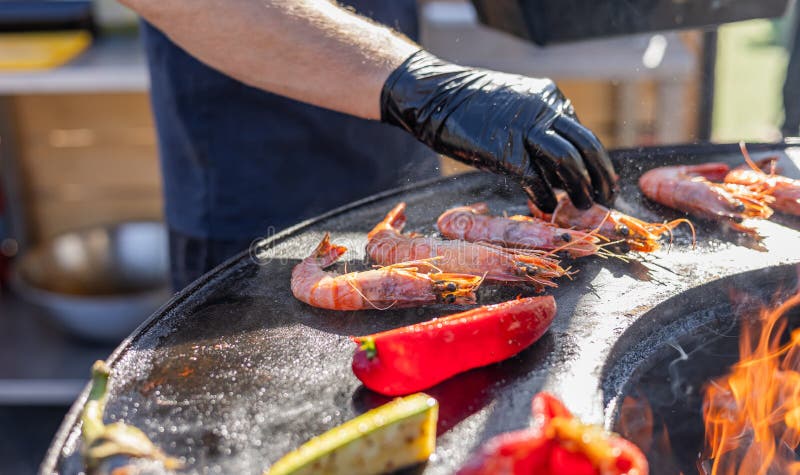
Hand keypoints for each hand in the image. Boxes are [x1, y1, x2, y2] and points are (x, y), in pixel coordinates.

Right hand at [381, 50, 617, 211]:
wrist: (433, 98)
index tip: (600, 183)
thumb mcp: (514, 108)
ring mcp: (525, 128)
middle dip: (602, 177)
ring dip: (581, 190)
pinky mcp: (506, 150)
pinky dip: (545, 198)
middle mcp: (544, 109)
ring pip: (569, 162)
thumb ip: (537, 129)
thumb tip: (556, 166)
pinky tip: (546, 208)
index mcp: (549, 98)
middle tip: (606, 200)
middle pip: (587, 146)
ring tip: (584, 209)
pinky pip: (536, 180)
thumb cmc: (468, 108)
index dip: (596, 164)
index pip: (583, 135)